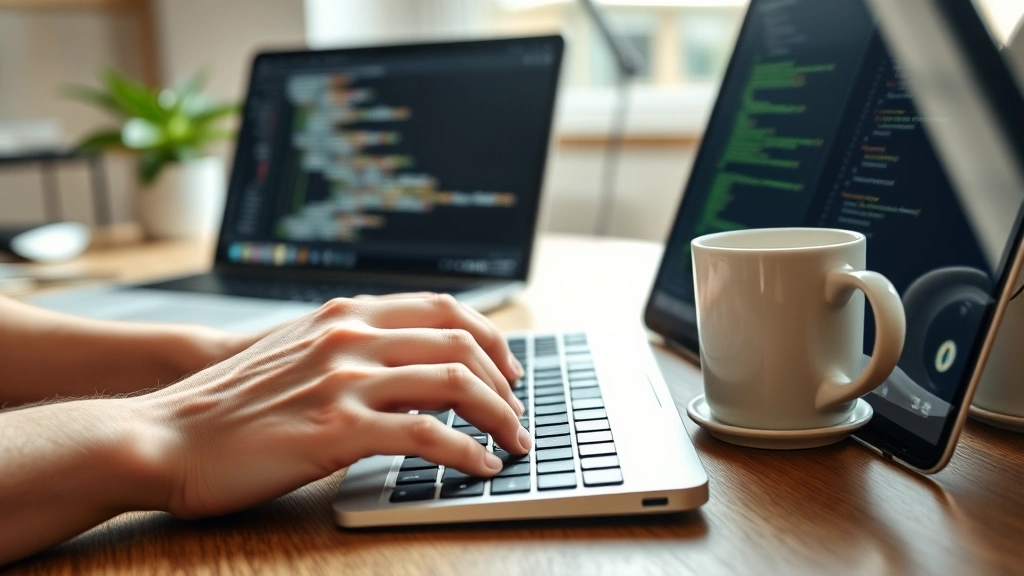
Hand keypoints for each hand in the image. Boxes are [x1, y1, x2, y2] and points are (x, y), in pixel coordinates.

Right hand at [134, 294, 528, 518]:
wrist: (166, 432)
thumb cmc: (231, 401)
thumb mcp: (299, 351)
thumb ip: (355, 347)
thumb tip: (415, 366)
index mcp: (345, 314)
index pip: (444, 307)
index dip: (490, 336)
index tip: (508, 366)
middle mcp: (351, 336)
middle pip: (461, 342)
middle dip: (505, 380)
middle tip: (518, 411)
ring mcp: (345, 380)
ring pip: (456, 383)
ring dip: (500, 416)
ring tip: (513, 442)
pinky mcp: (338, 430)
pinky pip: (428, 436)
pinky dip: (467, 452)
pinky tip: (479, 466)